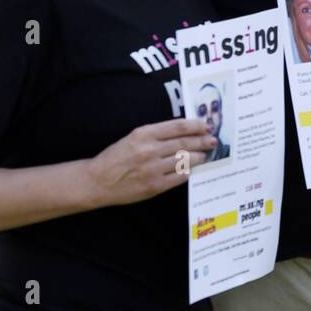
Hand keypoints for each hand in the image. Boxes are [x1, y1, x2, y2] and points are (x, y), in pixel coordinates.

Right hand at [86, 119, 215, 206]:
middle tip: (213, 140)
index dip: (195, 126)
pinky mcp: (154, 186)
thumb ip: (156, 134)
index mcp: (143, 134)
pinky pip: (179, 177)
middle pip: (184, 143)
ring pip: (185, 160)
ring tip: (205, 154)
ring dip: (199, 156)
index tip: (206, 125)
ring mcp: (153, 169)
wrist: (97, 181)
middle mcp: (149, 150)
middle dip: (202, 141)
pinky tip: (192, 169)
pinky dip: (188, 172)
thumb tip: (183, 133)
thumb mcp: (133, 138)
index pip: (177, 127)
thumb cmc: (115, 158)